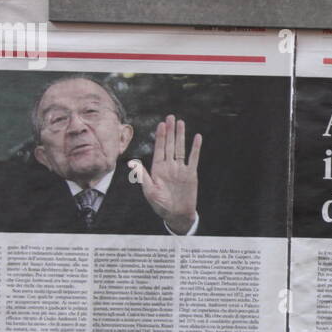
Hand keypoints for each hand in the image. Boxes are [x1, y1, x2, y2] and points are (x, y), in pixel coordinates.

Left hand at [134, 114, 200, 234]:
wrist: (177, 215)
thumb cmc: (161, 205)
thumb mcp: (150, 192)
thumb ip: (143, 177)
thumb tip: (134, 163)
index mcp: (158, 169)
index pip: (159, 149)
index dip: (160, 136)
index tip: (161, 124)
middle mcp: (169, 166)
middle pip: (170, 145)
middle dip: (170, 131)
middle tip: (170, 117)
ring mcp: (180, 169)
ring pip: (180, 148)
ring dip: (181, 136)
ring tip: (181, 123)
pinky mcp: (191, 174)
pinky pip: (193, 158)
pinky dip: (195, 148)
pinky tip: (197, 137)